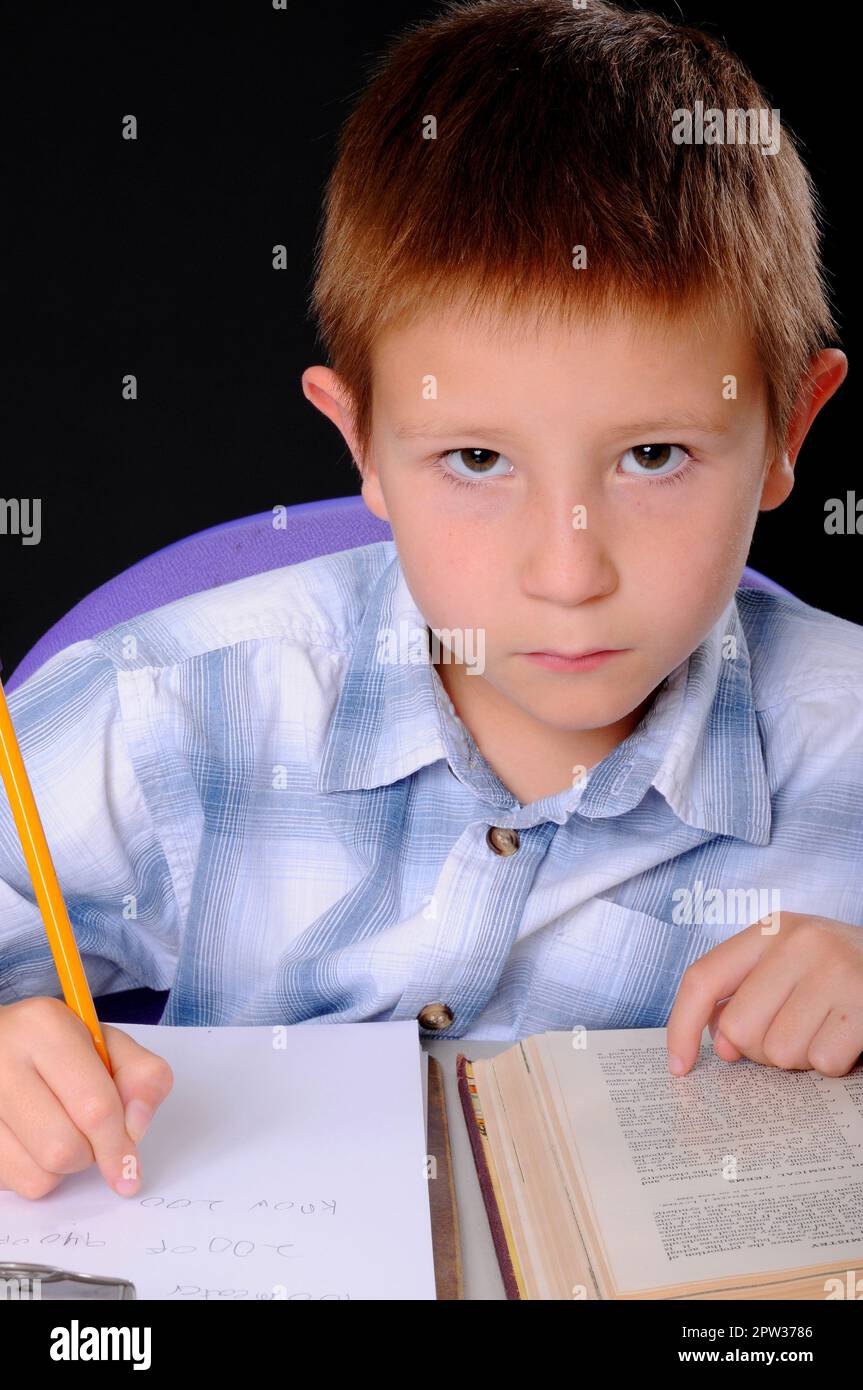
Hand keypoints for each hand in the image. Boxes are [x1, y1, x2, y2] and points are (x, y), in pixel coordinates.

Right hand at [0, 997, 173, 1199]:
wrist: (1, 1041)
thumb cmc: (59, 1046)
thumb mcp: (108, 1043)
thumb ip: (142, 1076)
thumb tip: (136, 1128)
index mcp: (45, 1028)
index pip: (94, 1106)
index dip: (119, 1146)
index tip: (130, 1171)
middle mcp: (2, 1059)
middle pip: (64, 1148)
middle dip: (89, 1153)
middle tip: (90, 1133)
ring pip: (38, 1173)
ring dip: (62, 1166)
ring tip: (58, 1127)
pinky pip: (16, 1183)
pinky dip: (34, 1171)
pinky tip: (32, 1139)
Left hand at [666, 911, 862, 1076]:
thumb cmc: (843, 973)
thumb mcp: (792, 964)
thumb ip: (748, 991)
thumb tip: (720, 1043)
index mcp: (771, 929)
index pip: (703, 978)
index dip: (682, 1026)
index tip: (679, 1066)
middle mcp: (799, 941)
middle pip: (739, 1028)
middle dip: (760, 1050)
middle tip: (792, 1035)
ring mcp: (834, 970)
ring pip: (780, 1052)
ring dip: (802, 1057)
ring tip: (825, 1030)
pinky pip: (823, 1062)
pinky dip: (835, 1063)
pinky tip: (849, 1037)